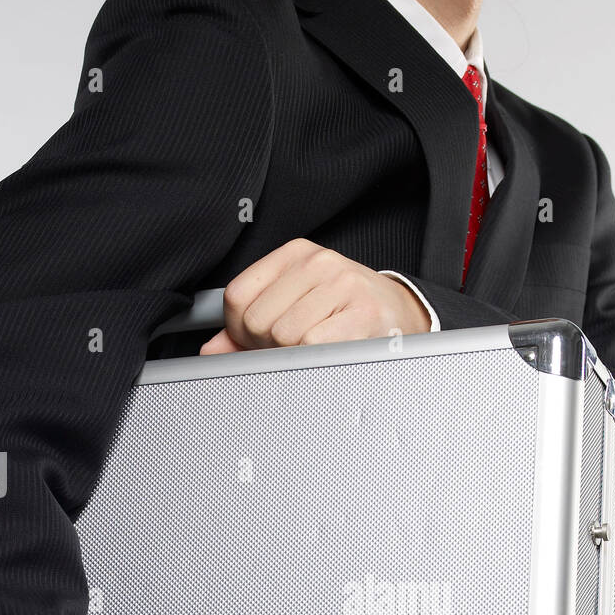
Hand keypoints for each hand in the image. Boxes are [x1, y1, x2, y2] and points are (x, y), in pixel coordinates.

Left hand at [198, 238, 430, 353]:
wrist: (402, 314)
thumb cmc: (345, 312)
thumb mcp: (296, 305)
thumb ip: (249, 327)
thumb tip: (211, 351)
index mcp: (295, 254)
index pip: (237, 297)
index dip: (240, 331)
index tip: (260, 341)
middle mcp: (319, 262)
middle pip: (258, 322)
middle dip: (268, 348)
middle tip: (293, 349)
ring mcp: (343, 285)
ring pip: (285, 337)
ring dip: (294, 357)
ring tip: (316, 351)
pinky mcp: (364, 312)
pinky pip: (315, 346)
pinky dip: (316, 360)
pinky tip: (332, 354)